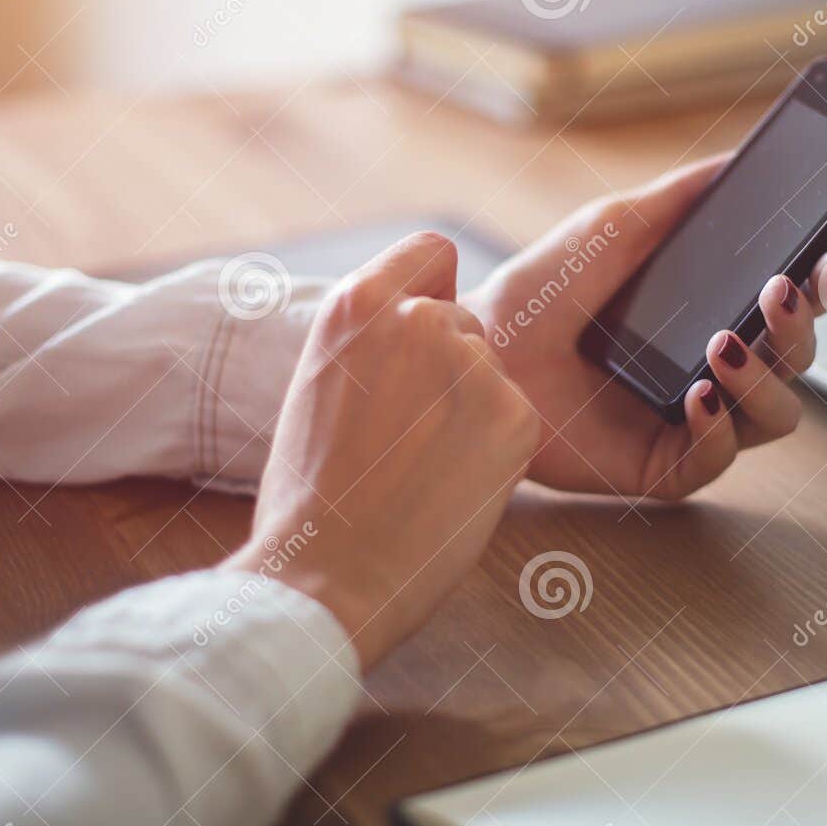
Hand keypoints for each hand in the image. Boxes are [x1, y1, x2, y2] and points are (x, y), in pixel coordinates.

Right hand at [224, 233, 538, 668]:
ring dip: (472, 410)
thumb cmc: (310, 494)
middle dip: (449, 367)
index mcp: (357, 304)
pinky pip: (515, 419)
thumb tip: (422, 316)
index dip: (435, 287)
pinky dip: (495, 451)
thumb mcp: (319, 382)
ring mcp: (474, 366)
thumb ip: (372, 340)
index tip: (429, 320)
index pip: (432, 252)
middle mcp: (421, 320)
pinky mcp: (516, 416)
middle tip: (407, 435)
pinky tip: (450, 488)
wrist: (327, 574)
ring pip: (491, 373)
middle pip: (463, 321)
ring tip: (421, 469)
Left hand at [465, 157, 826, 499]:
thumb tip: (741, 159)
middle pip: (796, 364)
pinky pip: (714, 462)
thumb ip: (680, 197)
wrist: (478, 349)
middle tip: (777, 292)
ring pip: (774, 418)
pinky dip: (716, 429)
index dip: (820, 289)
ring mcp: (691, 423)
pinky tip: (697, 394)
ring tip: (723, 342)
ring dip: (763, 380)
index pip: (790, 309)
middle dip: (798, 329)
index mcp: (713, 315)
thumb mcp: (613, 228)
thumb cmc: (541, 291)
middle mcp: (712, 372)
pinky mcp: (659, 467)